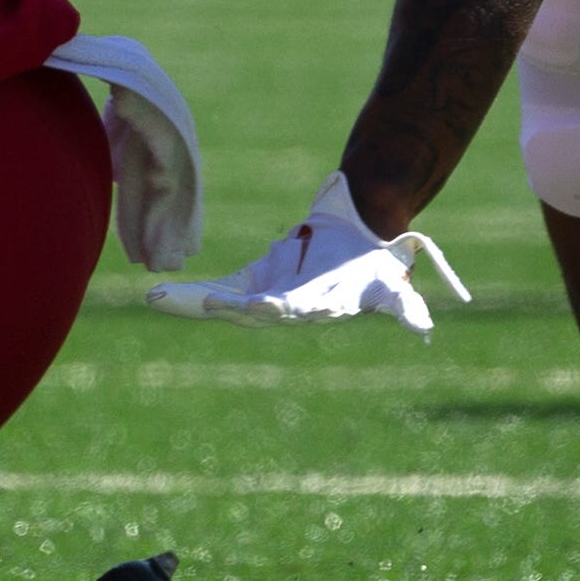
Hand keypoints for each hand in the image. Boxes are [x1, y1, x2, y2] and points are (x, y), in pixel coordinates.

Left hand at [143, 172, 471, 335]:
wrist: (360, 252)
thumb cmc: (378, 269)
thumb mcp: (392, 286)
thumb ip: (405, 308)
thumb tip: (424, 328)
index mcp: (317, 305)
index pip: (293, 308)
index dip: (275, 307)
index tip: (258, 305)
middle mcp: (285, 308)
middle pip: (248, 310)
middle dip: (221, 306)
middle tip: (197, 302)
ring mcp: (265, 299)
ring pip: (223, 303)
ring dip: (192, 303)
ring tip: (157, 300)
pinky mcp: (251, 285)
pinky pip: (214, 292)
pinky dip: (187, 296)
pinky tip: (155, 298)